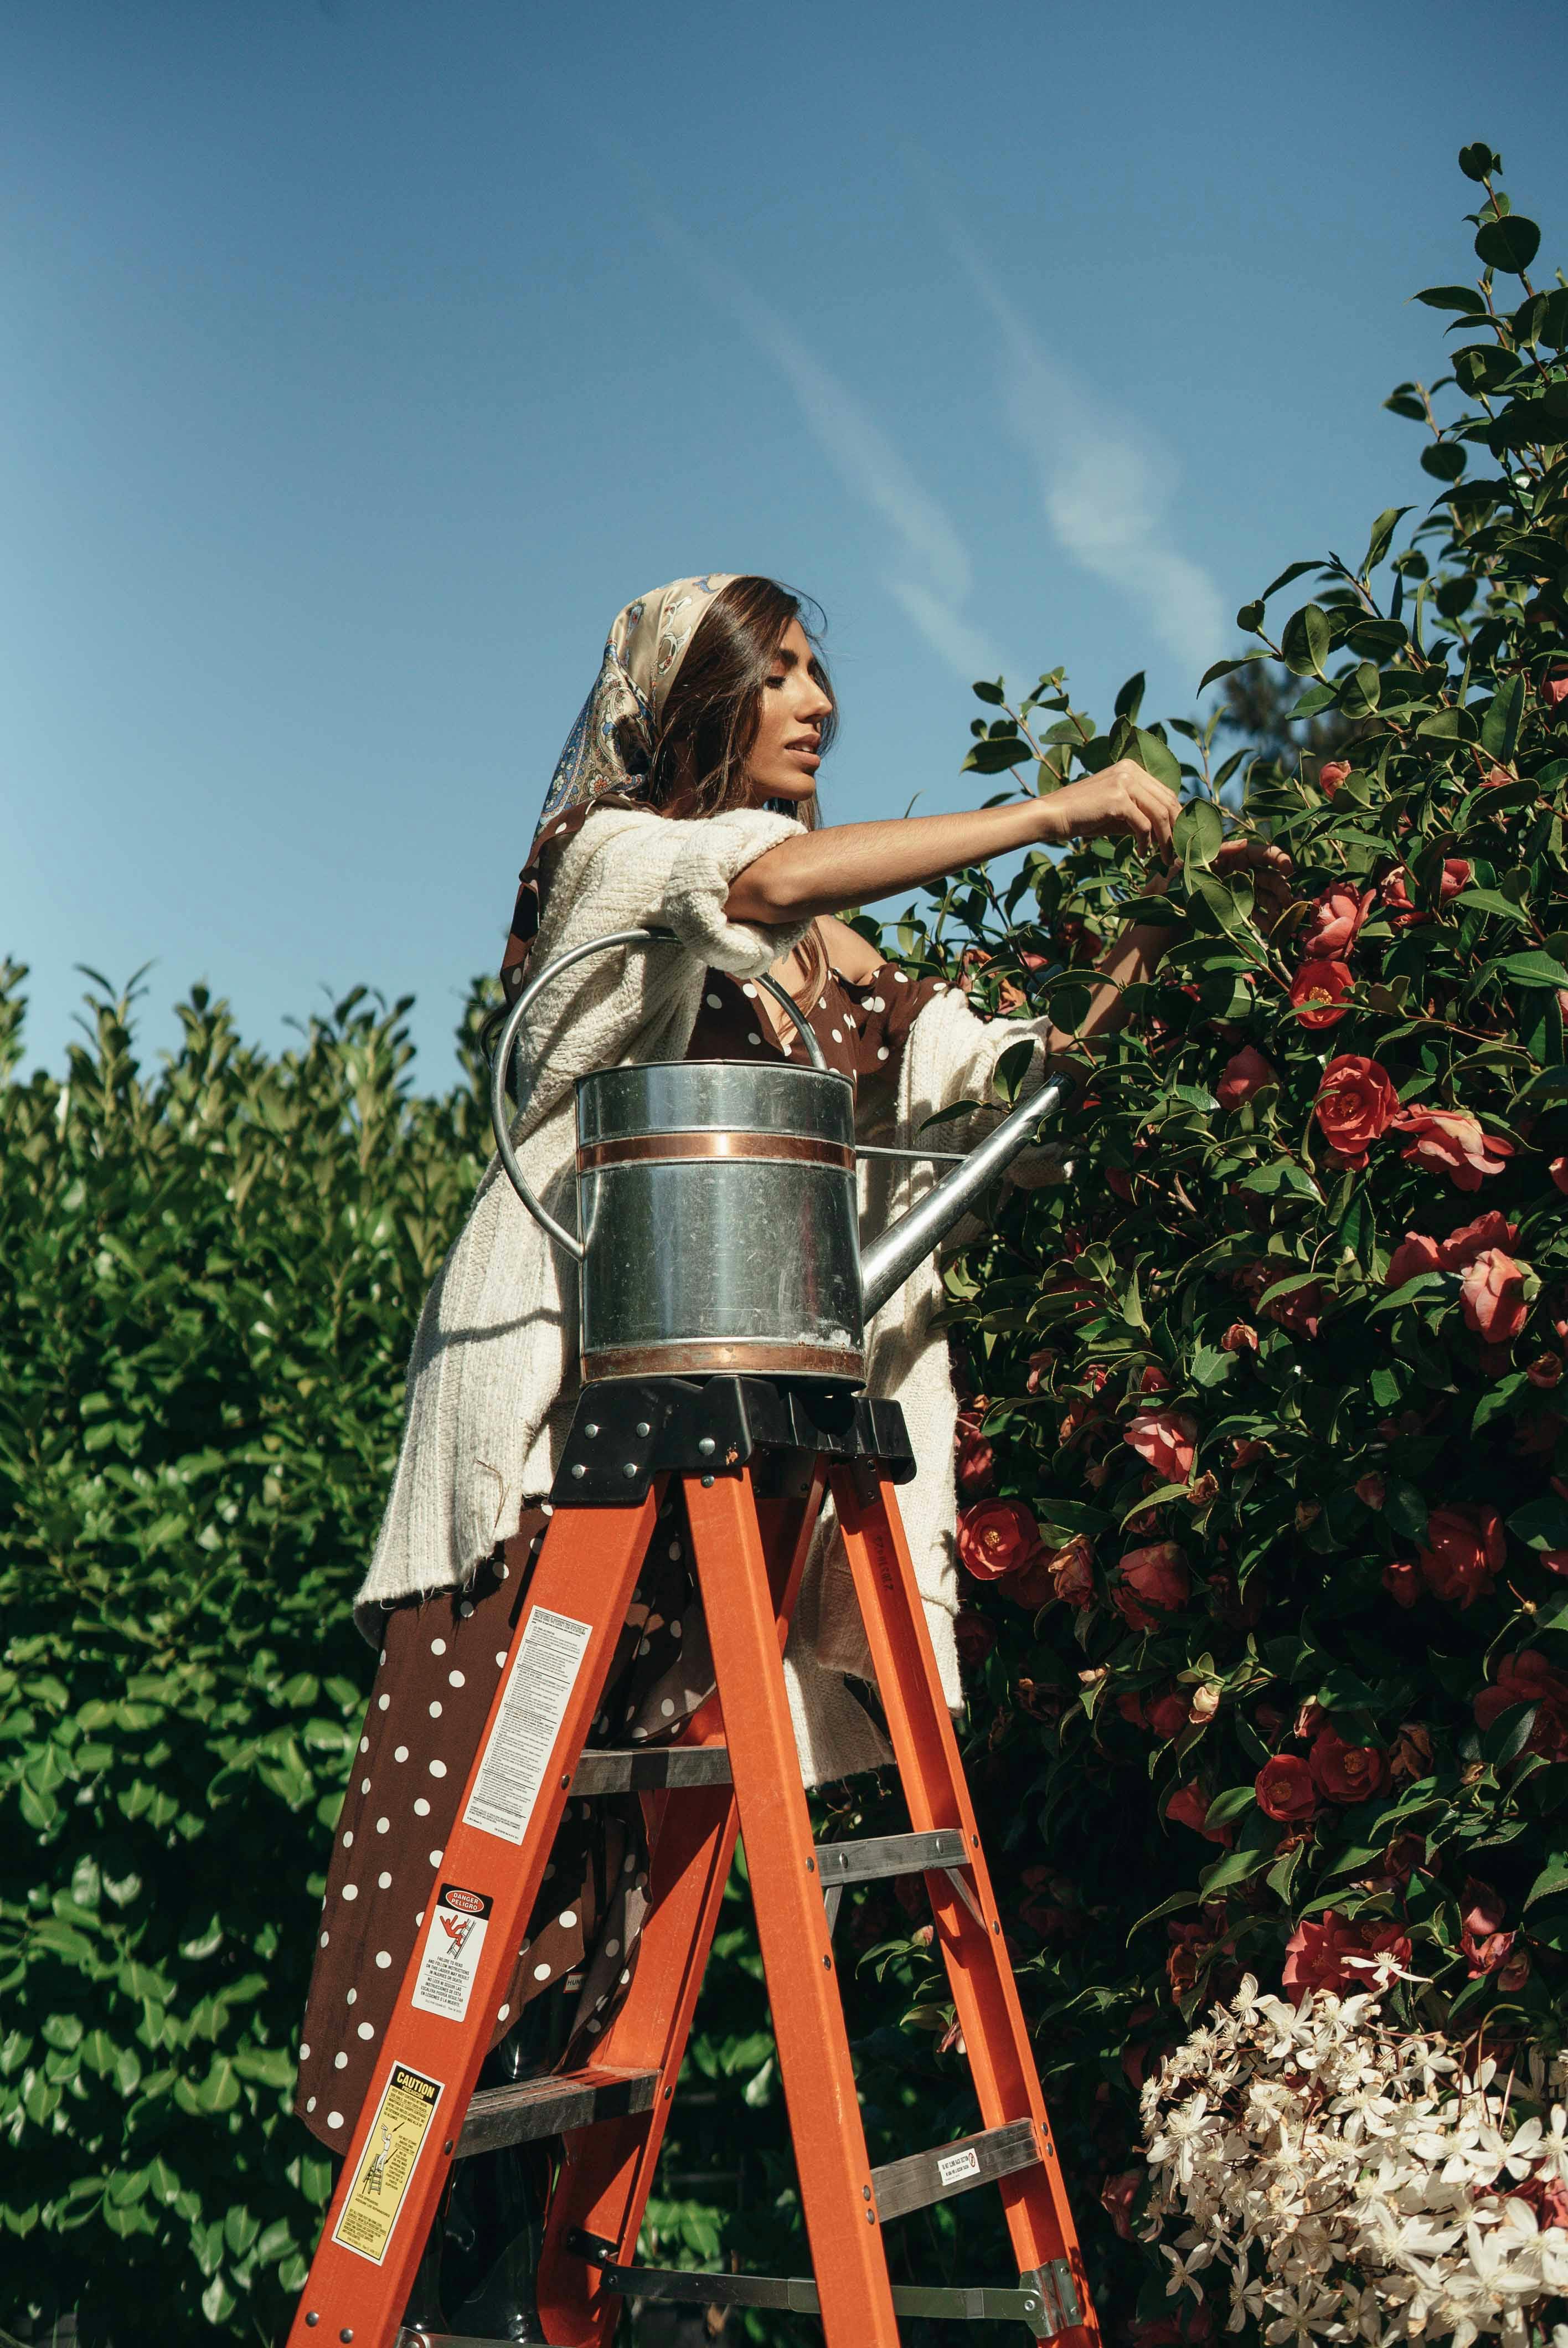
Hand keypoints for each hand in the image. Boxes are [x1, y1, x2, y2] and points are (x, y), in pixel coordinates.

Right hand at [1035, 760, 1177, 857]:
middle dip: (1175, 830)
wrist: (1053, 815)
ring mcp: (1124, 782)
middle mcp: (1130, 770)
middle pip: (1168, 802)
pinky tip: (1142, 854)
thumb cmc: (1084, 816)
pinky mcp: (1117, 798)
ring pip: (1160, 814)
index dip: (1176, 818)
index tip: (1176, 839)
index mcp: (1131, 768)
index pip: (1165, 793)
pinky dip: (1146, 842)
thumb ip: (1142, 815)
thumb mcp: (1118, 813)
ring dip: (1166, 840)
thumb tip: (1169, 831)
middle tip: (1175, 852)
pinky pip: (1143, 825)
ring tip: (1164, 858)